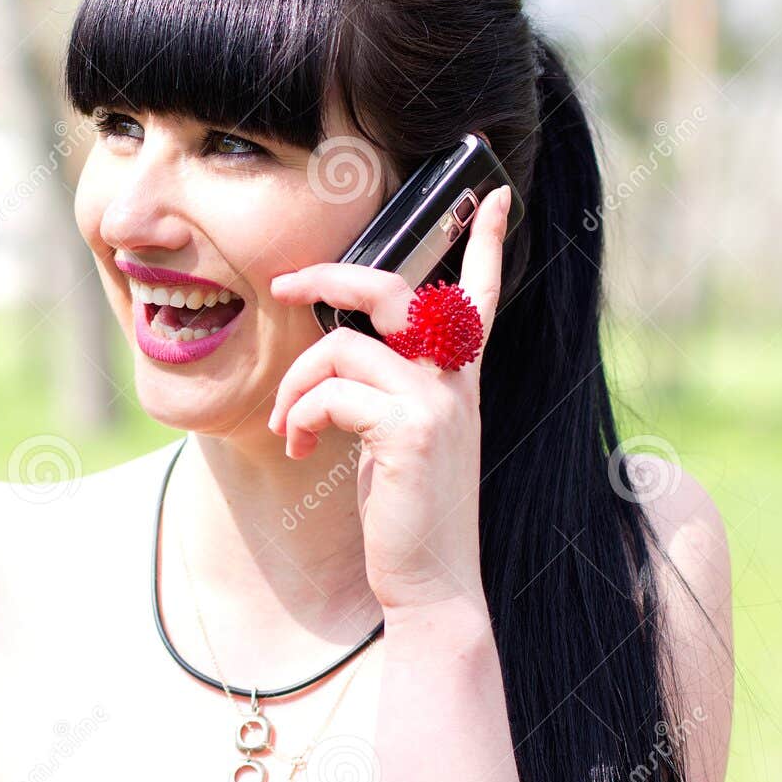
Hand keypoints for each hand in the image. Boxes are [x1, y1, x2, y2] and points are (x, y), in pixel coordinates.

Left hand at [267, 185, 511, 611]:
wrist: (432, 586)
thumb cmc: (407, 512)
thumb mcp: (400, 438)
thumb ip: (385, 388)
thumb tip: (333, 355)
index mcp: (460, 377)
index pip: (480, 295)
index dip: (487, 242)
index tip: (497, 195)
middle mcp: (458, 379)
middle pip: (392, 290)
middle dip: (329, 275)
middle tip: (285, 283)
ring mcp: (438, 400)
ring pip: (341, 347)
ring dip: (295, 384)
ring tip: (286, 425)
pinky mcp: (411, 428)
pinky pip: (329, 392)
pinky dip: (297, 416)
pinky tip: (298, 446)